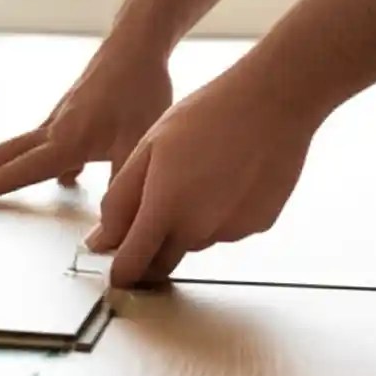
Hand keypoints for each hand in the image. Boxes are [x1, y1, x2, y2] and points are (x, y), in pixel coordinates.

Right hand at [0, 37, 172, 200]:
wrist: (137, 46)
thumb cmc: (140, 90)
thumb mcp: (139, 143)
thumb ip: (122, 190)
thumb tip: (107, 233)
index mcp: (66, 140)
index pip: (20, 167)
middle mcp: (52, 130)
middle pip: (0, 155)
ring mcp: (57, 122)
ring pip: (14, 150)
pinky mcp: (68, 118)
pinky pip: (39, 146)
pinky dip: (27, 162)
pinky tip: (59, 179)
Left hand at [84, 63, 326, 287]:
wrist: (273, 102)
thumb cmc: (208, 115)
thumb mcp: (148, 150)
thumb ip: (121, 202)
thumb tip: (102, 240)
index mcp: (165, 210)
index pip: (134, 265)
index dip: (121, 273)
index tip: (116, 272)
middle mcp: (199, 230)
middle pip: (164, 261)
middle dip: (150, 252)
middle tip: (151, 214)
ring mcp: (232, 231)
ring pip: (195, 243)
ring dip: (186, 227)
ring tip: (197, 178)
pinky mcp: (258, 225)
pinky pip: (226, 230)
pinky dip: (219, 215)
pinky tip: (226, 180)